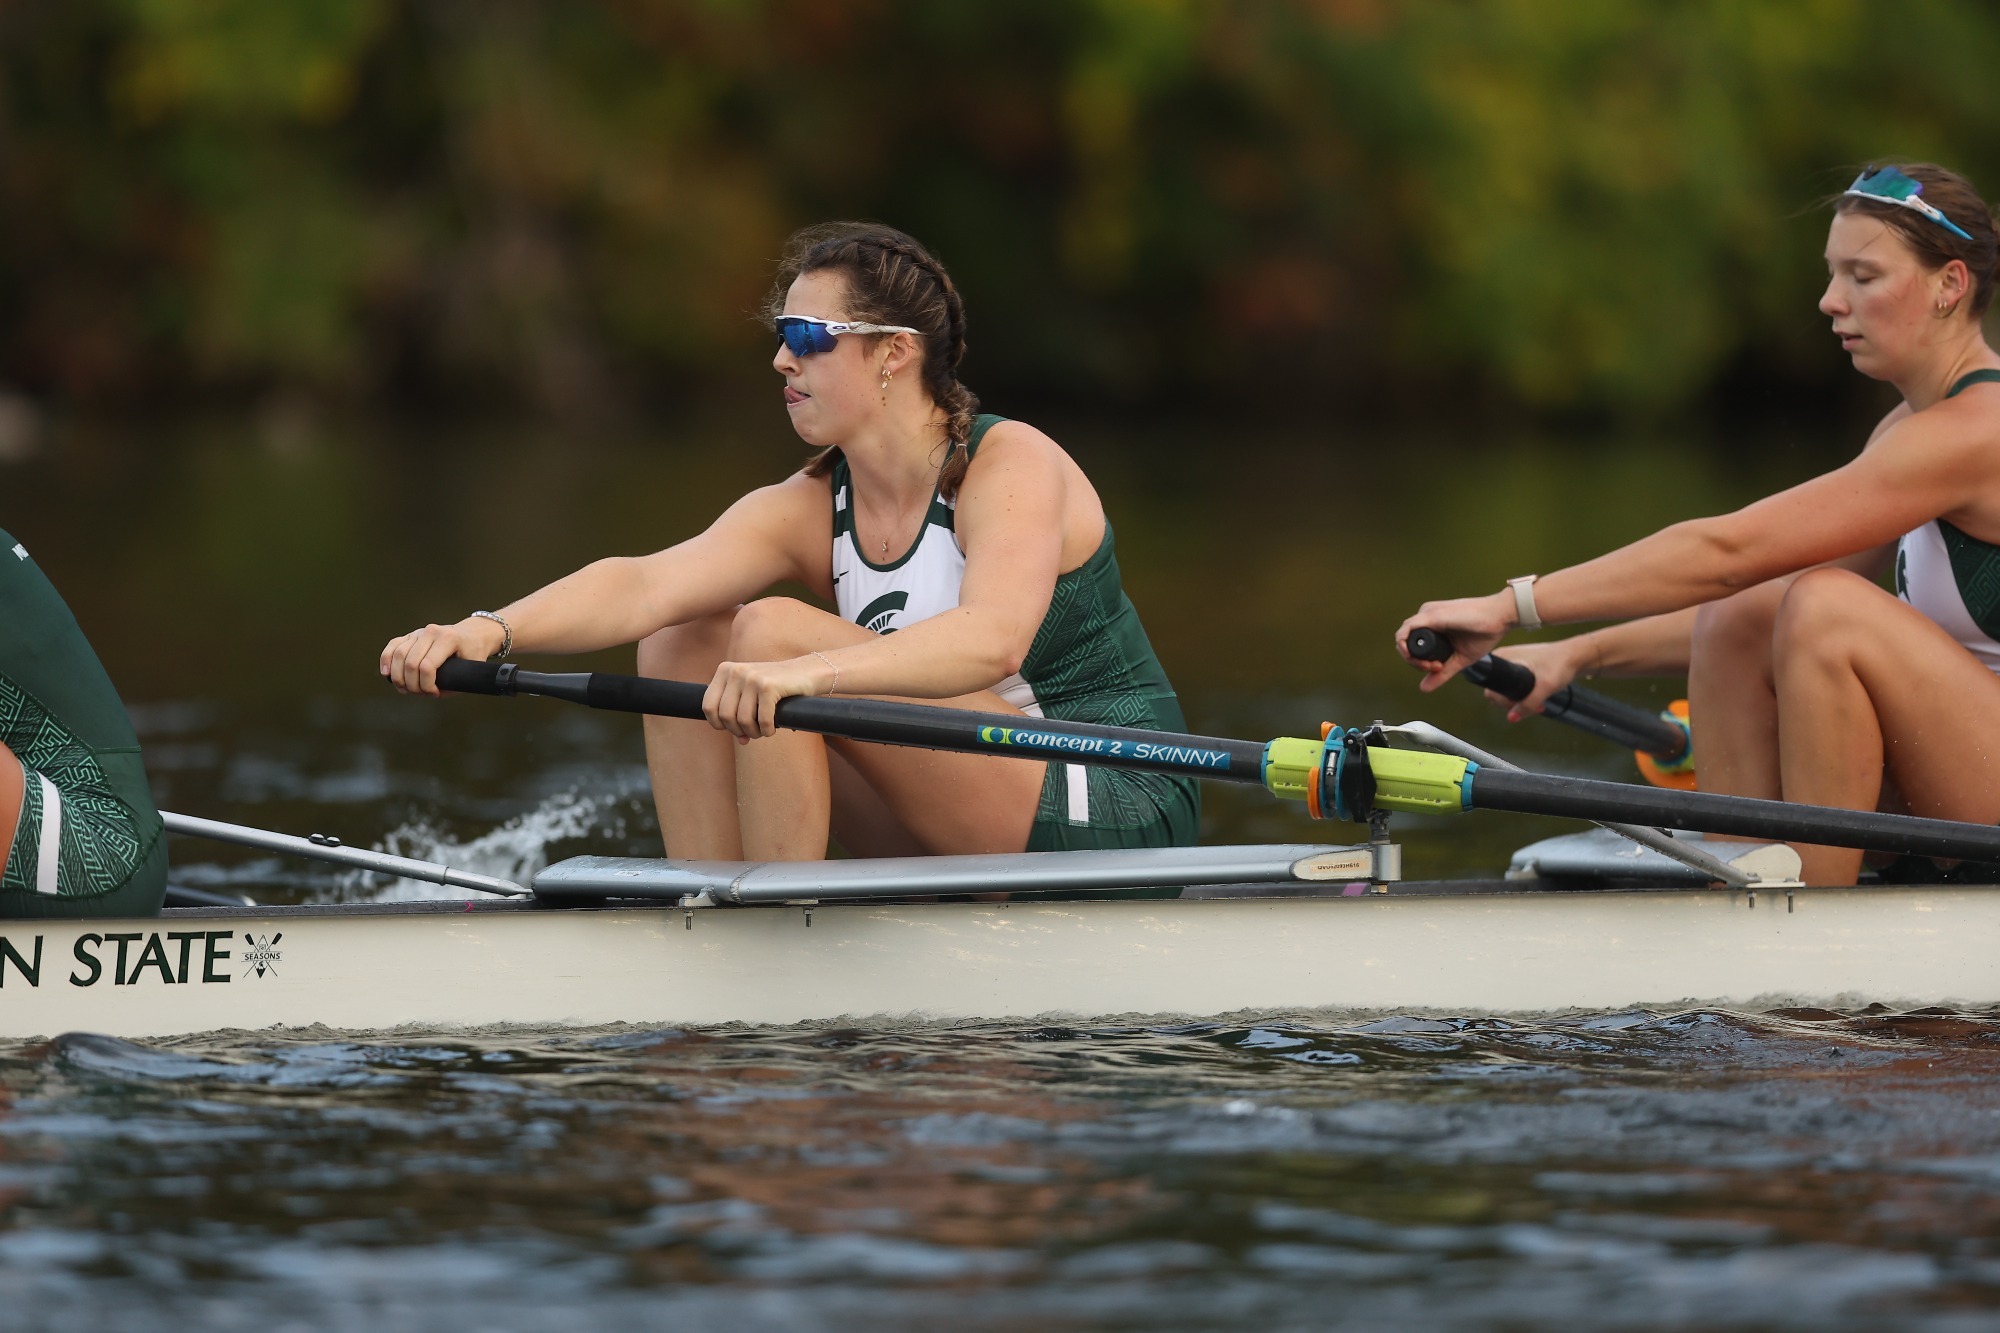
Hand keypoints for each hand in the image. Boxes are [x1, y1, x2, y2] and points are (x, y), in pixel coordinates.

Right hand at [380, 618, 505, 695]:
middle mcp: (431, 632)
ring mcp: (419, 632)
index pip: (427, 666)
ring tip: (405, 689)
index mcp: (448, 638)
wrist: (472, 635)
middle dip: (412, 684)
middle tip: (420, 694)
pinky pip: (392, 646)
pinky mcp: (410, 635)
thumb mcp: (471, 671)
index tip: (434, 693)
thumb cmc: (472, 654)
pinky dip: (386, 660)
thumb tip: (431, 694)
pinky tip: (386, 674)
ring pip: (398, 654)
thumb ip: (452, 684)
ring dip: (397, 676)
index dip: (426, 685)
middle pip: (410, 662)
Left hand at [703, 654, 837, 739]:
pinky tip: (773, 728)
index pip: (708, 705)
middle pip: (725, 716)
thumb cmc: (776, 688)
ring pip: (743, 720)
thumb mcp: (750, 694)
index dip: (718, 724)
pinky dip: (767, 730)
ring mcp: (752, 677)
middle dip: (738, 731)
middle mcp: (736, 671)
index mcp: (725, 670)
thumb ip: (738, 714)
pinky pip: (762, 720)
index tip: (734, 729)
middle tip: (752, 733)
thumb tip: (739, 740)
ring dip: (754, 733)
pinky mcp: (768, 686)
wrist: (806, 672)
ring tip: (763, 731)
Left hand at [1395, 592, 1515, 692]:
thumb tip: (1423, 689)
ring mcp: (1427, 614)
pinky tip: (1423, 660)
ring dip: (1411, 657)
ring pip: (1402, 637)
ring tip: (1434, 666)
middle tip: (1436, 668)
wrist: (1500, 617)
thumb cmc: (1484, 633)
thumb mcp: (1459, 659)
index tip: (1438, 669)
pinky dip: (1407, 648)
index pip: (1411, 645)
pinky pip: (1406, 631)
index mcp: (1432, 625)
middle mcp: (1426, 617)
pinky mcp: (1431, 615)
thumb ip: (1442, 673)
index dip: (1418, 662)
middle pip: (1405, 642)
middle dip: (1414, 662)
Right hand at [1479, 639, 1589, 720]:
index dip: (1503, 700)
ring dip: (1520, 702)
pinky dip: (1524, 697)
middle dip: (1513, 703)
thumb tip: (1511, 718)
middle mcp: (1503, 659)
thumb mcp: (1545, 686)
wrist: (1577, 657)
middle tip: (1532, 705)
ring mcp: (1511, 664)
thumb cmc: (1561, 664)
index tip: (1520, 703)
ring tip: (1538, 703)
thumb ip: (1528, 704)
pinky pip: (1514, 689)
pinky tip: (1537, 699)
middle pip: (1496, 692)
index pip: (1490, 687)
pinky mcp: (1519, 670)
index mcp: (1502, 657)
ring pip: (1506, 693)